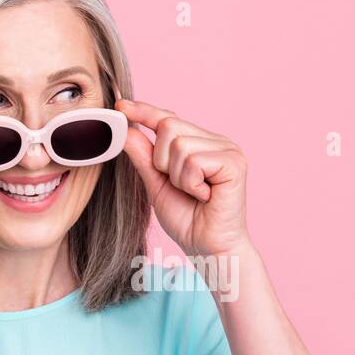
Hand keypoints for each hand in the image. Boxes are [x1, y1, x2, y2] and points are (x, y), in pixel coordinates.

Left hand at [117, 99, 249, 258]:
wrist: (209, 249)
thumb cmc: (188, 220)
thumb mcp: (156, 185)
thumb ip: (144, 157)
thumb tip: (126, 130)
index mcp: (200, 143)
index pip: (168, 118)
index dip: (144, 111)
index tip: (120, 105)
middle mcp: (216, 141)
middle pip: (169, 126)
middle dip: (163, 162)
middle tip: (181, 186)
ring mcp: (228, 149)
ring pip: (179, 145)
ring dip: (178, 177)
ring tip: (195, 194)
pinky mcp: (234, 163)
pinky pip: (194, 161)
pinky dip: (191, 183)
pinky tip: (205, 196)